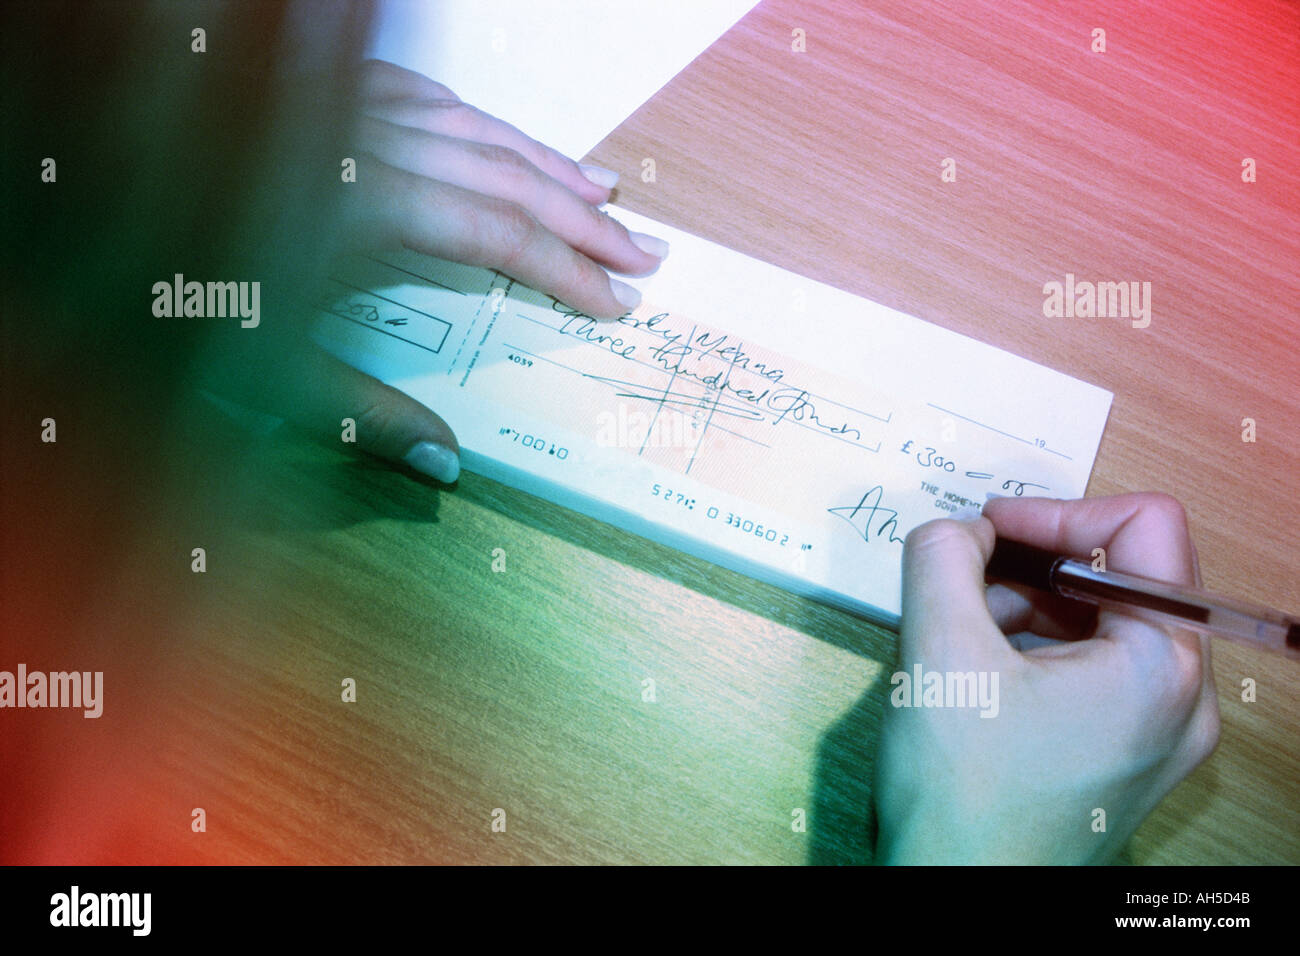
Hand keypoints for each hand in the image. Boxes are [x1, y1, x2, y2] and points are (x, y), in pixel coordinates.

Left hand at [201, 60, 667, 482]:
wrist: (95, 191)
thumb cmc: (170, 282)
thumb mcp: (261, 364)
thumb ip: (360, 414)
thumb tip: (441, 463)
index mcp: (365, 206)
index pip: (500, 237)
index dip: (568, 271)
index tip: (616, 301)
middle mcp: (369, 144)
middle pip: (508, 177)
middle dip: (584, 218)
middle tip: (644, 251)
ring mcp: (351, 111)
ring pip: (481, 130)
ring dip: (551, 166)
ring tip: (608, 192)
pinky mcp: (331, 99)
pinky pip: (436, 103)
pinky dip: (489, 128)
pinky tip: (513, 144)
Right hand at [873, 493, 1220, 863]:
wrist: (957, 897)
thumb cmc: (962, 796)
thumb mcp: (938, 648)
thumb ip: (942, 556)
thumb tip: (960, 529)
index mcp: (1161, 665)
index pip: (1145, 526)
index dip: (1058, 509)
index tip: (992, 527)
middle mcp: (1181, 702)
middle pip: (1123, 576)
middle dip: (1036, 563)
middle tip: (969, 569)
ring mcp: (1157, 737)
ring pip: (1103, 624)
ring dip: (1029, 605)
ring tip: (961, 628)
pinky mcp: (1125, 759)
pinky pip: (1094, 672)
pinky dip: (1037, 649)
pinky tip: (978, 669)